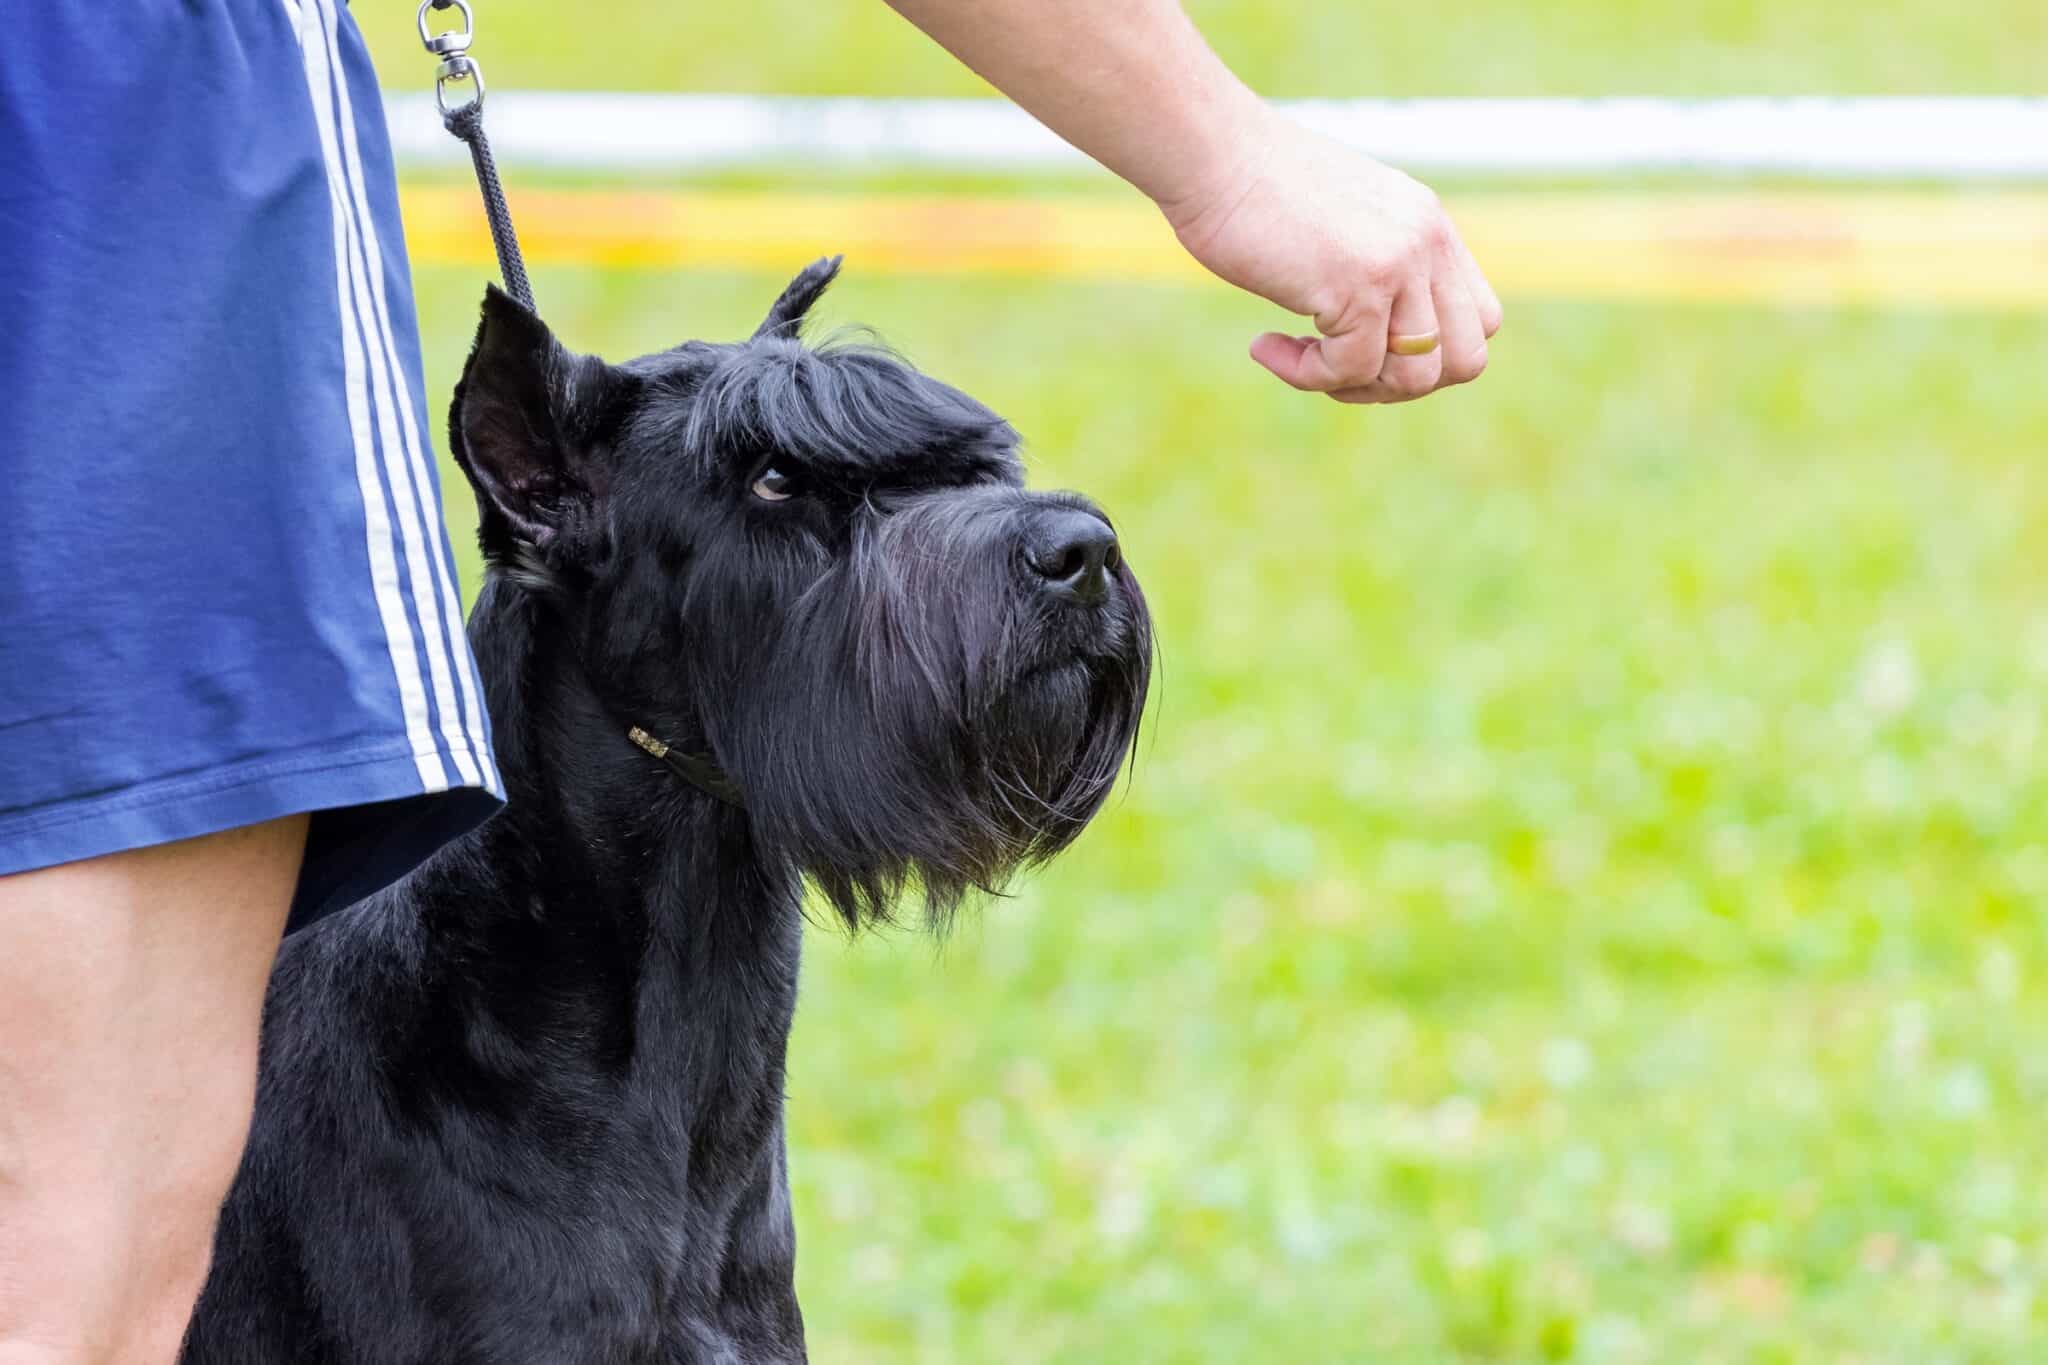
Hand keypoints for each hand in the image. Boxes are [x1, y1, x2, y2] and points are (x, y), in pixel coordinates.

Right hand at [1164, 115, 1502, 403]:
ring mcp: (1399, 262)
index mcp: (1427, 226)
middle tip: (1338, 370)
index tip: (1366, 347)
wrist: (1212, 154)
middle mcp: (1426, 242)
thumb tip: (1373, 335)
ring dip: (1354, 388)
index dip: (1429, 355)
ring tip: (1299, 360)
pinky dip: (1303, 375)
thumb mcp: (1335, 226)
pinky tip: (1263, 345)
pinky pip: (1350, 369)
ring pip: (1417, 376)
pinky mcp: (1360, 284)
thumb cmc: (1250, 189)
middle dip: (1402, 385)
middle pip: (1467, 359)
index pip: (1480, 320)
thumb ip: (1370, 266)